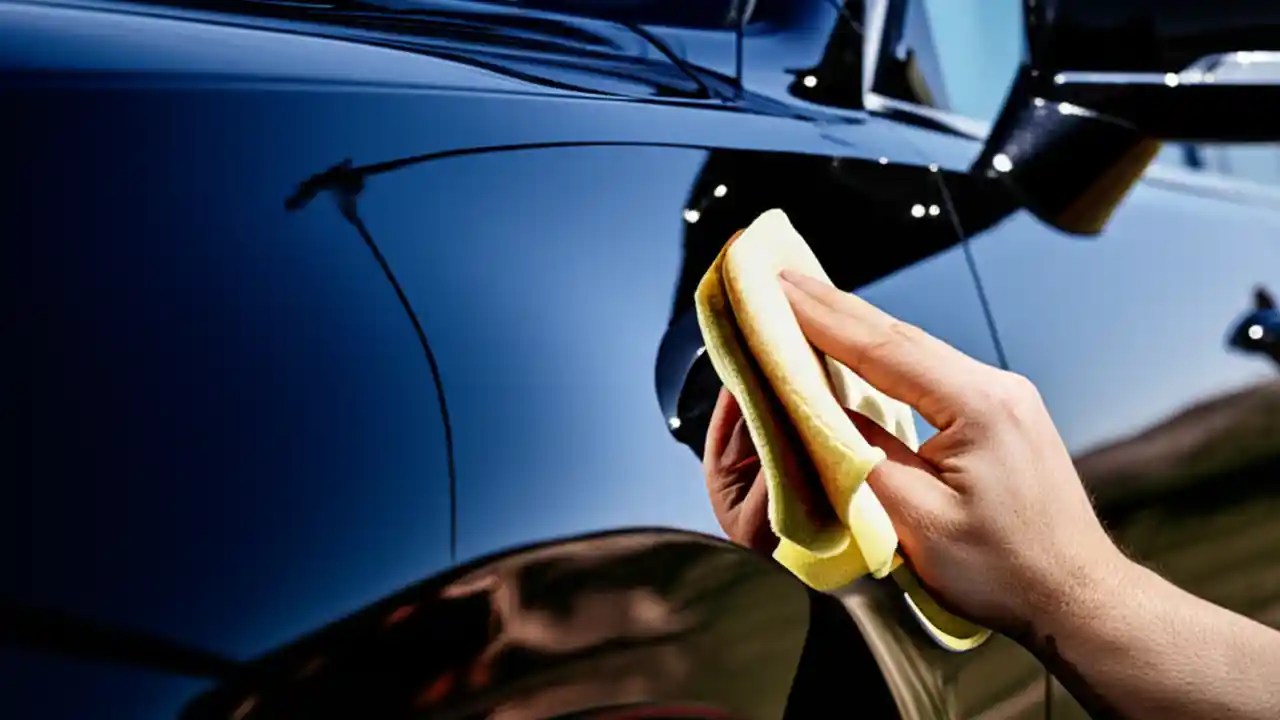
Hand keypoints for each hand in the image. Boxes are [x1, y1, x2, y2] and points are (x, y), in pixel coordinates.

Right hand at [705, 269, 1126, 637]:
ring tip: (806, 303)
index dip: (822, 318)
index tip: (777, 287)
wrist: (1077, 597)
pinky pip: (931, 372)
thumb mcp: (918, 522)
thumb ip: (862, 459)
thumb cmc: (1003, 571)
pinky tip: (859, 348)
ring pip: (916, 350)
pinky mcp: (1002, 414)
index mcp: (978, 405)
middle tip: (781, 277)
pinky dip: (886, 356)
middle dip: (834, 307)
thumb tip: (817, 413)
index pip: (883, 348)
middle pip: (899, 336)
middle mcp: (996, 386)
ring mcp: (1004, 396)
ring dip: (858, 327)